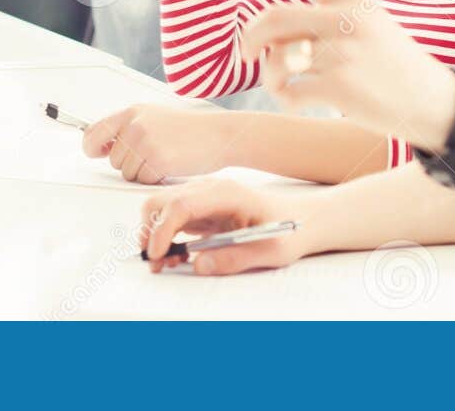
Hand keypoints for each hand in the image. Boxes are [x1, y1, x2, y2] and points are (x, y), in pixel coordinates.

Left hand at [81, 104, 235, 184]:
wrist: (219, 134)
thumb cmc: (190, 129)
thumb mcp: (154, 117)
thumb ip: (128, 127)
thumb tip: (101, 145)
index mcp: (131, 112)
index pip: (93, 132)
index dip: (92, 147)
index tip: (97, 153)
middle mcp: (135, 125)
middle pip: (113, 160)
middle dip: (128, 164)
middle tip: (152, 154)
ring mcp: (145, 143)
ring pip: (126, 173)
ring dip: (142, 172)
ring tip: (163, 157)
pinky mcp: (156, 160)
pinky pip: (143, 180)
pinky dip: (155, 178)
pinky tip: (170, 165)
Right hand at [139, 178, 306, 273]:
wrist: (303, 219)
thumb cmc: (289, 231)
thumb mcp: (269, 251)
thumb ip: (235, 258)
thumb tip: (198, 265)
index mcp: (227, 193)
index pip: (181, 204)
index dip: (163, 230)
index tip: (158, 256)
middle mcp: (210, 190)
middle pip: (162, 201)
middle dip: (151, 232)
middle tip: (157, 263)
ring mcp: (203, 197)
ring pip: (162, 208)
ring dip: (155, 235)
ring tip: (167, 262)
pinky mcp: (202, 208)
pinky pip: (172, 218)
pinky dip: (165, 236)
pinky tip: (176, 255)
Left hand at [240, 0, 454, 150]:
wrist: (433, 102)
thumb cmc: (393, 63)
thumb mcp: (372, 23)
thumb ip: (328, 18)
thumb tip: (274, 31)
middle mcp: (347, 21)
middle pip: (275, 17)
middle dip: (251, 36)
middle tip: (246, 51)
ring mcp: (344, 54)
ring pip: (278, 59)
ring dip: (270, 75)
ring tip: (282, 81)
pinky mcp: (341, 89)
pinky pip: (289, 91)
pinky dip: (284, 97)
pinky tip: (295, 97)